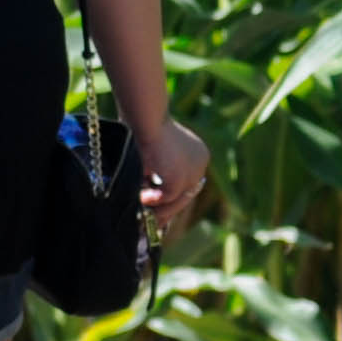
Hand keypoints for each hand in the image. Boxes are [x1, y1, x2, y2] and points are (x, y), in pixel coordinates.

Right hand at [139, 119, 212, 234]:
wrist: (144, 116)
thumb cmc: (140, 126)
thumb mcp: (153, 153)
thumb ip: (156, 175)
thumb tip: (149, 200)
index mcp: (197, 154)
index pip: (188, 184)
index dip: (173, 200)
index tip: (159, 215)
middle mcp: (201, 162)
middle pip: (185, 195)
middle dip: (166, 210)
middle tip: (149, 224)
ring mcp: (193, 171)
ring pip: (177, 200)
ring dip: (157, 207)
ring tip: (140, 213)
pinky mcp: (181, 179)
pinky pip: (166, 197)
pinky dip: (153, 200)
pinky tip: (141, 198)